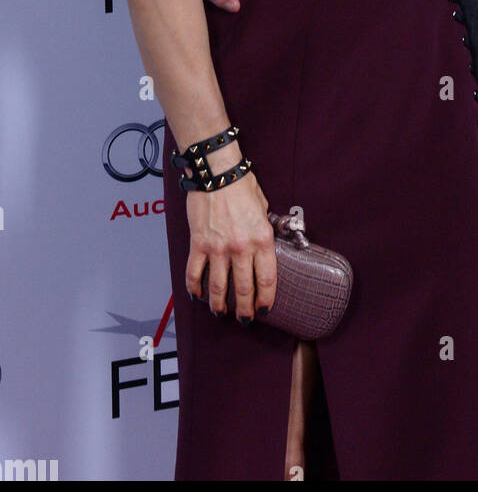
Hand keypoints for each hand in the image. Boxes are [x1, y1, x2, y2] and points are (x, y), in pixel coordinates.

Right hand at [184, 157, 276, 320]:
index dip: (266, 299)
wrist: (217, 172)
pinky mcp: (198, 244)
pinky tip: (198, 296)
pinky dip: (195, 288)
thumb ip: (264, 231)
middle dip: (244, 309)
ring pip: (218, 287)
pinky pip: (195, 273)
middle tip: (245, 319)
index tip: (265, 309)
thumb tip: (264, 246)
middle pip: (243, 289)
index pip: (267, 279)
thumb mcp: (264, 209)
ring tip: (221, 312)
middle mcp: (241, 247)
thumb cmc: (241, 185)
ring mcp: (218, 248)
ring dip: (219, 304)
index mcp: (262, 239)